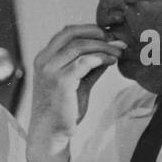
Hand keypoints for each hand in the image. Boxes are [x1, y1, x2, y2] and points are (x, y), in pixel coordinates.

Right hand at [26, 25, 123, 161]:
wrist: (50, 132)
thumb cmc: (63, 109)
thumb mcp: (77, 82)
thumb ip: (89, 66)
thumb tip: (109, 50)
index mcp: (44, 58)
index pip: (66, 32)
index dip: (89, 29)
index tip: (108, 35)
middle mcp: (44, 60)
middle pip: (73, 33)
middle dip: (97, 33)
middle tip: (116, 41)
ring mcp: (50, 70)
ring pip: (80, 45)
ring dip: (103, 46)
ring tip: (118, 52)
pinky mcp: (60, 81)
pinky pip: (84, 61)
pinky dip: (100, 58)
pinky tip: (110, 62)